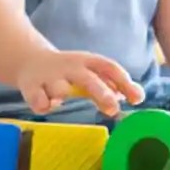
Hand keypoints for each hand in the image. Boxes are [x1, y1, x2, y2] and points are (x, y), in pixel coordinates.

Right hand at [15, 51, 144, 116]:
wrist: (30, 60)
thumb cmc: (70, 71)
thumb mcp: (92, 73)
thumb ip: (113, 85)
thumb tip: (139, 96)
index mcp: (89, 62)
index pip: (110, 68)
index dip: (125, 82)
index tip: (137, 98)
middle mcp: (71, 67)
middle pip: (88, 79)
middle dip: (101, 93)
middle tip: (113, 109)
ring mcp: (50, 77)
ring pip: (59, 87)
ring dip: (64, 92)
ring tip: (66, 97)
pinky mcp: (31, 87)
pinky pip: (37, 98)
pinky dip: (42, 103)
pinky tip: (46, 106)